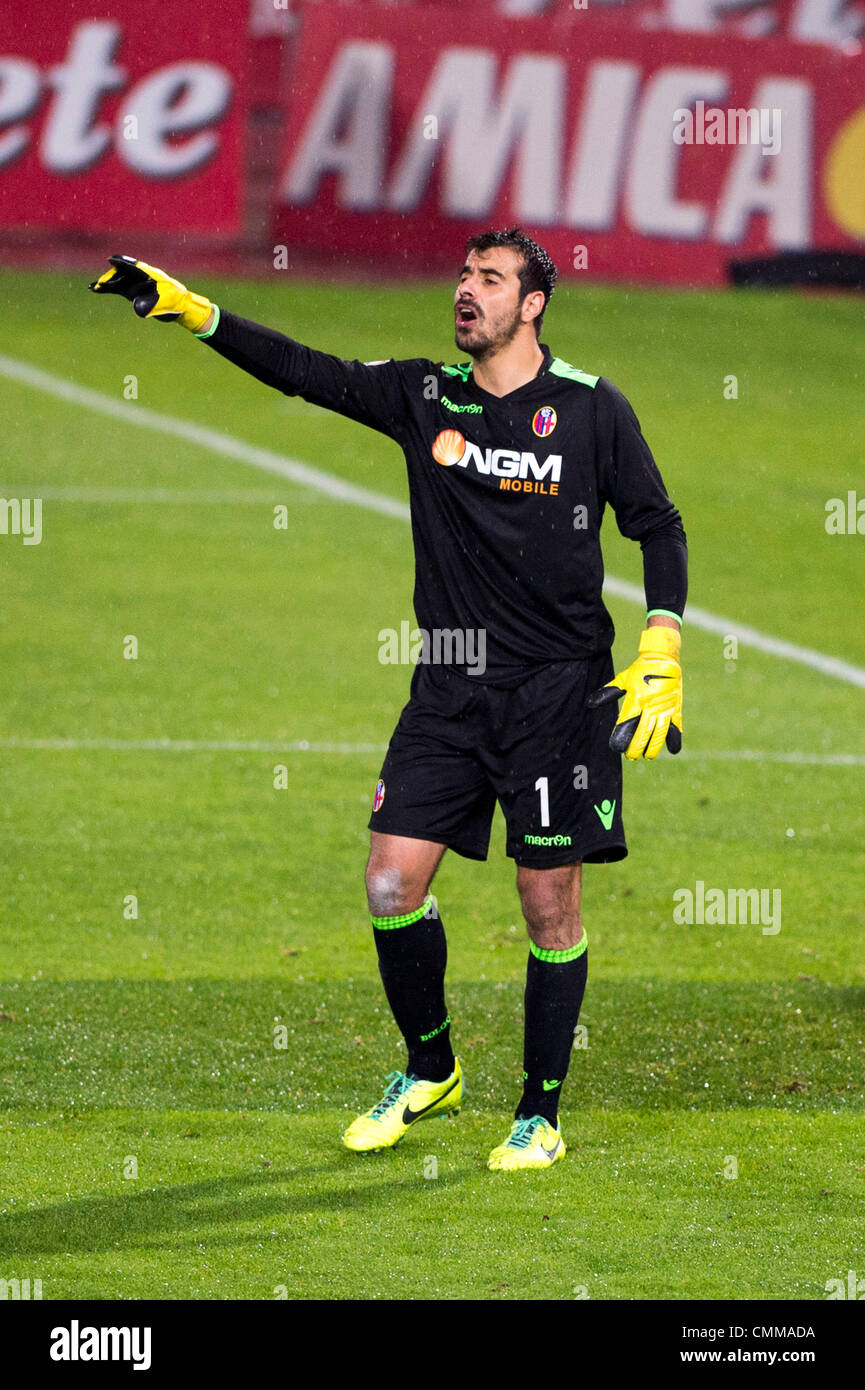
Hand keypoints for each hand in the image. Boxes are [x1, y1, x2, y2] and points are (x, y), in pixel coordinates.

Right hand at [89, 255, 212, 332]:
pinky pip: (118, 288)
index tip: (111, 260)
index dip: (122, 263)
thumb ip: (152, 305)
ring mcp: (136, 284)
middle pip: (122, 273)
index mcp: (150, 275)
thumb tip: (138, 309)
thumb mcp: (165, 303)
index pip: (133, 267)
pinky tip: (98, 290)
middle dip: (110, 277)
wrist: (180, 306)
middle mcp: (141, 277)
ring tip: (93, 287)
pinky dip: (108, 289)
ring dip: (106, 283)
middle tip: (100, 285)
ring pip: (118, 280)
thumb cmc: (175, 302)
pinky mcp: (133, 292)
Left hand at [587, 625, 682, 759]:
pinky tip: (672, 750)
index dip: (621, 737)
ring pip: (659, 733)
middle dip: (636, 747)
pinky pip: (676, 727)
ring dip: (653, 747)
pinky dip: (674, 739)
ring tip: (648, 756)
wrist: (664, 658)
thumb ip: (608, 693)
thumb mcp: (623, 679)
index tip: (616, 748)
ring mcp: (665, 708)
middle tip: (631, 756)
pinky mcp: (676, 708)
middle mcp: (650, 706)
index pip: (626, 723)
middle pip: (642, 732)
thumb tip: (589, 704)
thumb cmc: (640, 670)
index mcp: (636, 699)